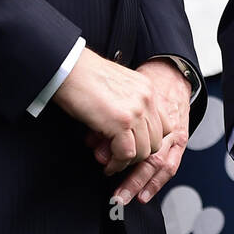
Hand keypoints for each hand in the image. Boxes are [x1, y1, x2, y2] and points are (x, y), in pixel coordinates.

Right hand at [86, 59, 191, 202]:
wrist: (69, 68)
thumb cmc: (83, 77)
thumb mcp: (116, 88)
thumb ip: (127, 108)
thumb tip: (123, 136)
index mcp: (147, 89)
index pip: (164, 125)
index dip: (149, 140)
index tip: (135, 147)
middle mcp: (147, 99)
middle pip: (157, 140)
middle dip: (139, 154)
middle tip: (122, 158)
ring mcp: (136, 110)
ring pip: (144, 151)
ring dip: (127, 162)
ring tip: (113, 163)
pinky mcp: (121, 122)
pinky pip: (127, 154)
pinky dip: (117, 164)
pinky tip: (108, 165)